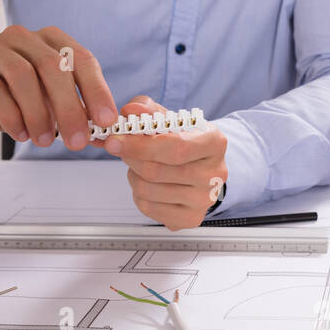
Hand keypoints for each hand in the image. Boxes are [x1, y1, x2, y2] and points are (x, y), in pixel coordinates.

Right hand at [0, 25, 116, 150]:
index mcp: (50, 39)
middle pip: (52, 66)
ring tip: (45, 141)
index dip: (96, 90)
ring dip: (39, 114)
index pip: (81, 58)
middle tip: (77, 142)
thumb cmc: (21, 101)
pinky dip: (12, 117)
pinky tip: (21, 134)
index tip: (106, 121)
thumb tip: (103, 128)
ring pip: (22, 76)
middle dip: (69, 107)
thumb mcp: (54, 102)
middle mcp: (22, 37)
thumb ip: (77, 108)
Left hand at [103, 97, 227, 229]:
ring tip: (140, 167)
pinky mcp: (191, 218)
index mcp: (214, 143)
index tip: (115, 141)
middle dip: (131, 159)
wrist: (201, 167)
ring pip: (148, 190)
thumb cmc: (183, 140)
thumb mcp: (168, 118)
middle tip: (121, 150)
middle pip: (156, 171)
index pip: (175, 147)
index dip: (140, 145)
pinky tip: (148, 185)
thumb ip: (146, 110)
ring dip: (134, 176)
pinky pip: (149, 208)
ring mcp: (204, 200)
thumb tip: (130, 112)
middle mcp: (215, 174)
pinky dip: (139, 195)